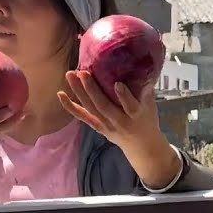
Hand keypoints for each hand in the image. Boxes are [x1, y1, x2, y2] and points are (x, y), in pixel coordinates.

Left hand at [60, 71, 182, 189]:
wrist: (141, 147)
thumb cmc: (147, 121)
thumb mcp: (151, 106)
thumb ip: (145, 89)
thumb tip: (138, 65)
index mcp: (136, 116)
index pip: (131, 107)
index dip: (124, 96)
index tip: (118, 84)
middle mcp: (119, 122)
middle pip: (104, 106)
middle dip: (92, 90)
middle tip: (83, 72)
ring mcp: (106, 125)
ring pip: (91, 109)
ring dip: (79, 92)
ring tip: (70, 75)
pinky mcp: (97, 126)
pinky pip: (82, 116)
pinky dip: (70, 106)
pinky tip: (60, 94)